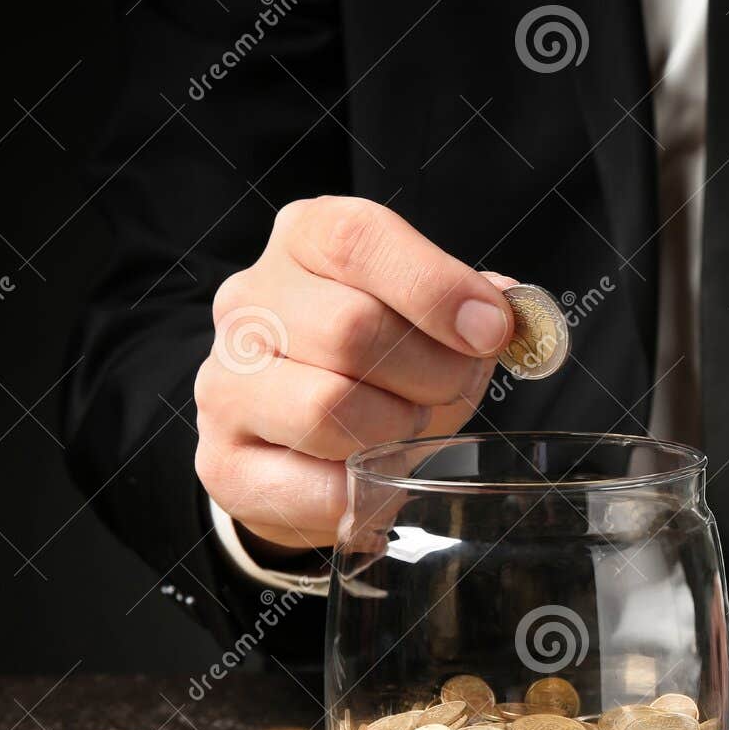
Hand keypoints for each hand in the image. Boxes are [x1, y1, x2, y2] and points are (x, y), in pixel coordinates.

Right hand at [195, 197, 513, 549]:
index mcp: (304, 240)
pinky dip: (365, 490)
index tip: (490, 330)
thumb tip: (506, 312)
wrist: (306, 447)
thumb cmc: (382, 369)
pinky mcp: (222, 462)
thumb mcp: (430, 321)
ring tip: (405, 432)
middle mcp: (250, 302)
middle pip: (351, 329)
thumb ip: (472, 308)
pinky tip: (375, 477)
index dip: (435, 287)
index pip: (357, 239)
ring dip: (396, 432)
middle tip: (449, 392)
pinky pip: (312, 483)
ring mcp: (224, 381)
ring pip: (328, 406)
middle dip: (430, 374)